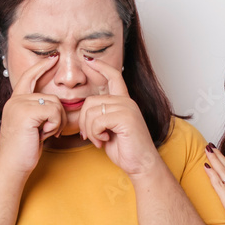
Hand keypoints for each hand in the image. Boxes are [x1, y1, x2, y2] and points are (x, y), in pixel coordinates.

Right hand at [0, 57, 64, 175]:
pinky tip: (43, 135)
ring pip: (55, 104)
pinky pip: (54, 112)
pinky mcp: (26, 112)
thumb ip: (40, 112)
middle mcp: (15, 100)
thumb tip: (57, 103)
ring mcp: (19, 105)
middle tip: (46, 132)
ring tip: (42, 135)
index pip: (29, 77)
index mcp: (15, 102)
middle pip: (51, 96)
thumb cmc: (24, 151)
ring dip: (56, 122)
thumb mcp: (32, 126)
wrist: (12, 167)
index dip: (42, 66)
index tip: (54, 58)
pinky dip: (54, 125)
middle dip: (56, 116)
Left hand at [78, 59, 158, 176]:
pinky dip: (95, 133)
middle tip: (89, 136)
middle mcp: (126, 101)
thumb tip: (85, 111)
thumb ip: (101, 116)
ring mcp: (127, 108)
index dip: (101, 67)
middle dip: (83, 121)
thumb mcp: (109, 129)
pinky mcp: (125, 117)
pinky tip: (103, 140)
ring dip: (90, 130)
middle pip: (91, 101)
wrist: (141, 164)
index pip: (114, 76)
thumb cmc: (125, 149)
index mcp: (124, 102)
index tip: (89, 60)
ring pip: (91, 111)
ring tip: (99, 140)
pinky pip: (97, 121)